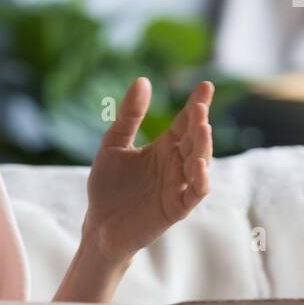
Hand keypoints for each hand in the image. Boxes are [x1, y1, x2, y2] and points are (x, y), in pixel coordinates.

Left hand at [81, 77, 213, 264]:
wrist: (98, 224)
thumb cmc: (107, 186)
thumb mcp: (113, 145)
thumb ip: (128, 116)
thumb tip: (143, 80)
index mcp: (163, 148)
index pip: (185, 123)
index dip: (195, 104)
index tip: (205, 85)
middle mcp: (175, 165)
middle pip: (195, 140)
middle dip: (199, 123)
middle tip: (200, 108)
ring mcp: (178, 186)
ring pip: (200, 163)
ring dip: (203, 147)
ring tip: (203, 128)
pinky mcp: (175, 208)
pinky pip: (194, 193)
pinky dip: (200, 180)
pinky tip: (198, 165)